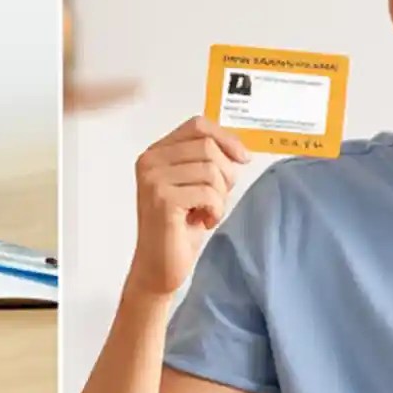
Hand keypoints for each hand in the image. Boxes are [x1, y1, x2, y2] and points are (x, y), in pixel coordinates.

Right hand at [125, 116, 249, 296]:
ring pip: (210, 170)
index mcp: (155, 153)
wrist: (159, 267)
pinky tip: (203, 222)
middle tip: (217, 198)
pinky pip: (208, 193)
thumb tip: (239, 151)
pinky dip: (215, 210)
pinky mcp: (163, 200)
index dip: (225, 138)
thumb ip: (206, 162)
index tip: (242, 158)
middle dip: (225, 174)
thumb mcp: (193, 185)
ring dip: (219, 195)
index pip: (197, 125)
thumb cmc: (178, 228)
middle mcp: (149, 162)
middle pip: (207, 147)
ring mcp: (153, 180)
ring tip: (206, 212)